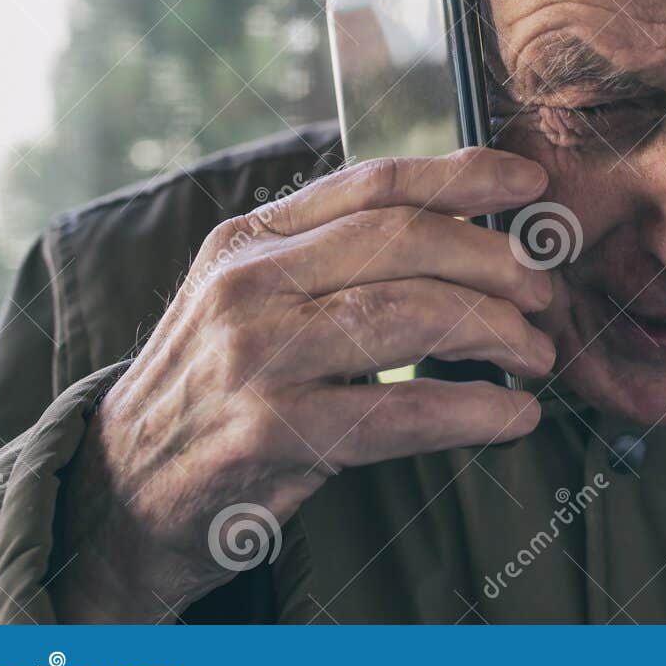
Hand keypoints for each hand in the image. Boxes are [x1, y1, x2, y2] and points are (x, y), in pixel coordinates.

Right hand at [49, 148, 554, 622]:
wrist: (122, 491)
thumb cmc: (216, 388)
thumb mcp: (255, 299)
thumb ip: (338, 259)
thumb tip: (470, 233)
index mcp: (251, 238)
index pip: (373, 182)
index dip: (462, 175)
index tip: (529, 184)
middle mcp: (247, 284)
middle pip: (403, 240)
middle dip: (495, 259)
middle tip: (543, 293)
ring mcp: (254, 356)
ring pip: (408, 314)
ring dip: (494, 331)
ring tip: (536, 355)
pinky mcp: (270, 432)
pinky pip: (399, 410)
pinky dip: (473, 410)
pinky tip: (513, 416)